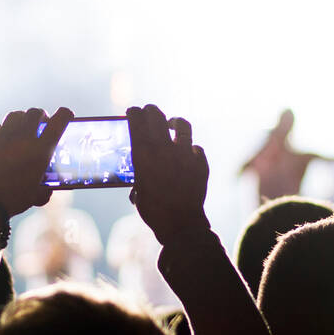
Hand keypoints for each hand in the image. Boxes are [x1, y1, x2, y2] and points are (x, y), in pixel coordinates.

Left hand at [0, 107, 72, 218]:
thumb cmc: (16, 199)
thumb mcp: (39, 194)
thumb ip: (47, 186)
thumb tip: (48, 186)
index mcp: (41, 150)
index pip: (59, 120)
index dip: (65, 114)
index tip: (66, 115)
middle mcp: (23, 138)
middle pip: (35, 113)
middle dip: (41, 116)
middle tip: (42, 124)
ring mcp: (2, 137)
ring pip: (15, 115)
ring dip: (23, 120)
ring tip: (23, 129)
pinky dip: (5, 132)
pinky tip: (5, 142)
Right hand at [127, 104, 209, 244]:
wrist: (180, 224)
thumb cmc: (153, 210)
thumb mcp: (138, 188)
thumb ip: (140, 171)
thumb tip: (141, 167)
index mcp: (143, 153)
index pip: (137, 120)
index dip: (134, 113)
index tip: (132, 111)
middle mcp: (163, 148)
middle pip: (157, 114)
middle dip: (151, 111)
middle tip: (150, 112)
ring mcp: (185, 153)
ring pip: (182, 124)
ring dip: (175, 122)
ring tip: (172, 124)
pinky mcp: (201, 163)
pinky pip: (196, 148)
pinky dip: (191, 149)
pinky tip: (188, 154)